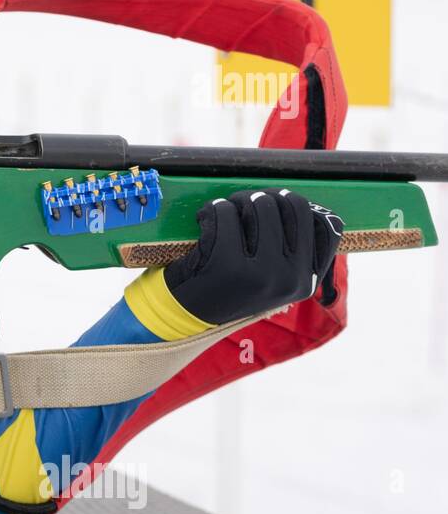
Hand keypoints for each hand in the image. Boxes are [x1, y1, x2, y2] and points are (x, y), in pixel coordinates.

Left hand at [164, 189, 342, 324]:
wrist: (184, 317)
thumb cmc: (227, 287)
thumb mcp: (271, 278)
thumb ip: (291, 248)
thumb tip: (297, 201)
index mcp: (306, 281)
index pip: (328, 226)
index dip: (296, 206)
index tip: (272, 205)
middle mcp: (291, 279)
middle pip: (292, 205)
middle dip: (264, 196)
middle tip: (241, 205)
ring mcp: (261, 273)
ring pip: (259, 204)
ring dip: (236, 201)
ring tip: (222, 213)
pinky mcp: (226, 265)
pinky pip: (224, 212)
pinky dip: (211, 209)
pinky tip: (203, 221)